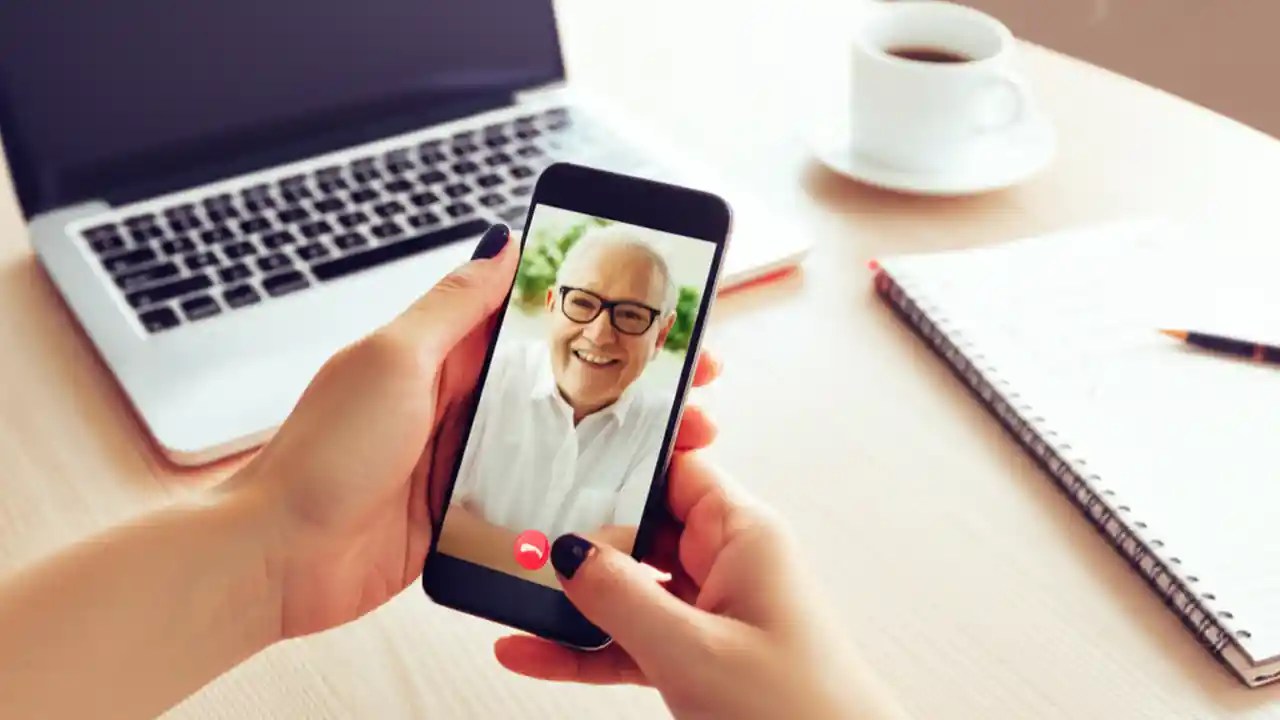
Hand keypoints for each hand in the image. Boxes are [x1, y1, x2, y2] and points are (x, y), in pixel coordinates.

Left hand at [228, 225, 721, 639]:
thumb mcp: (392, 360)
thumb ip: (454, 307)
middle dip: (630, 385)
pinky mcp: (463, 515)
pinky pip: (531, 498)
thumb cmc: (322, 454)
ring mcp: (463, 461)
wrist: (277, 557)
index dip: (601, 316)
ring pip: (556, 442)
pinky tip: (621, 498)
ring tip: (678, 449)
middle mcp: (458, 405)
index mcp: (442, 355)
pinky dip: (575, 495)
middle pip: (562, 385)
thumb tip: (501, 243)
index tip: (659, 316)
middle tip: (694, 391)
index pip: (537, 323)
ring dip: (615, 442)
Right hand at [493, 453, 908, 719]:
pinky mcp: (696, 656)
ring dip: (573, 598)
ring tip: (511, 593)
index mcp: (744, 533)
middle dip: (581, 532)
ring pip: (629, 587)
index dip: (620, 460)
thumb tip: (567, 551)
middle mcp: (729, 562)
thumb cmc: (797, 712)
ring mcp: (711, 611)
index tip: (560, 454)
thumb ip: (622, 597)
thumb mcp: (693, 650)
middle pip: (641, 526)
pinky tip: (531, 651)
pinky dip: (583, 648)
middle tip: (517, 531)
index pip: (673, 469)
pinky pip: (629, 639)